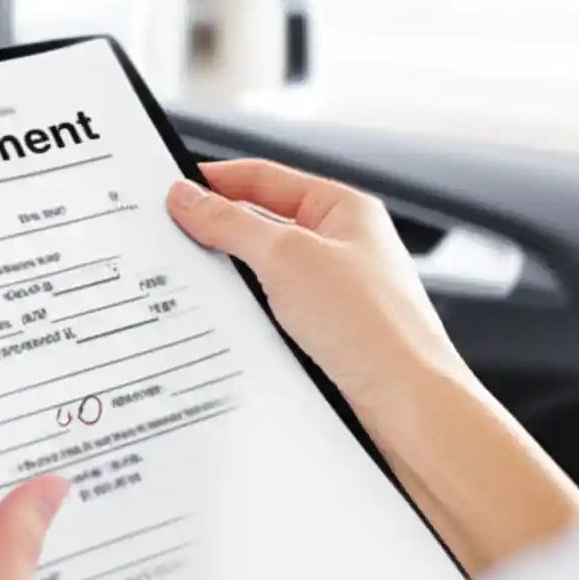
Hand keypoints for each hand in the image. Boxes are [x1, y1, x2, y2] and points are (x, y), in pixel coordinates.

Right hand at [166, 159, 469, 421]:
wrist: (407, 401)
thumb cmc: (373, 325)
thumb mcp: (286, 258)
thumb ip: (230, 223)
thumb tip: (188, 198)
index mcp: (344, 209)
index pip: (264, 178)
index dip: (215, 181)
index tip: (171, 194)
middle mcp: (341, 245)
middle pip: (260, 223)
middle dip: (217, 232)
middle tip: (171, 239)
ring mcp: (333, 289)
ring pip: (262, 270)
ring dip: (229, 276)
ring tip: (194, 283)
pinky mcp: (323, 331)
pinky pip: (270, 308)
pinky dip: (243, 310)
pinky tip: (222, 320)